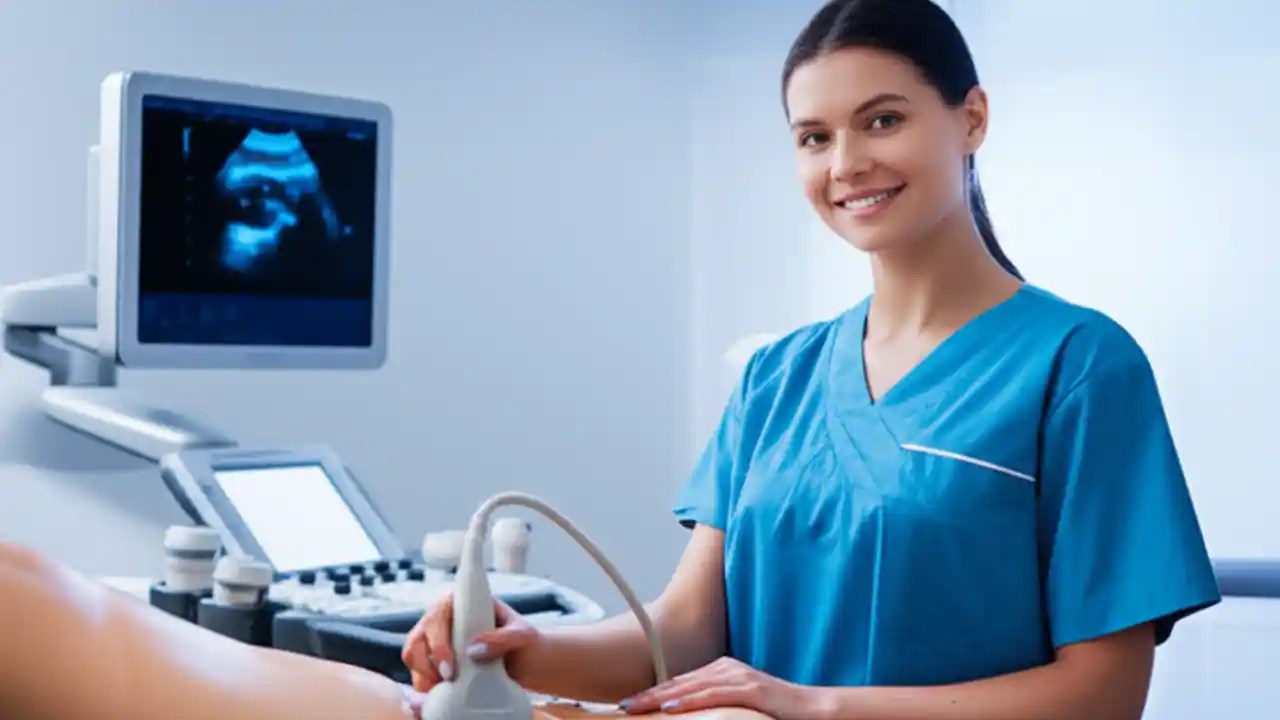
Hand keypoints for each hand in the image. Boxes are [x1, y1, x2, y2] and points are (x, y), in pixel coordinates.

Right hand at [400, 591, 541, 692]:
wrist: (524, 662)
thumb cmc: (524, 641)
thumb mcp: (522, 635)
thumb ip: (502, 638)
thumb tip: (472, 649)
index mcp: (461, 603)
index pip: (437, 614)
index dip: (438, 641)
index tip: (450, 667)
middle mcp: (443, 618)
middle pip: (418, 637)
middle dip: (427, 664)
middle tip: (448, 681)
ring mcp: (435, 639)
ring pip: (412, 654)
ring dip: (422, 675)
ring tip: (443, 689)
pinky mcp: (434, 660)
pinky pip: (417, 672)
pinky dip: (423, 686)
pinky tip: (438, 695)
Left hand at [618, 656, 815, 717]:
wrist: (811, 709)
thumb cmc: (774, 710)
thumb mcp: (737, 705)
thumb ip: (713, 704)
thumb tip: (685, 716)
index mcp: (721, 671)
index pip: (679, 682)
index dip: (653, 692)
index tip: (629, 703)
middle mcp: (726, 668)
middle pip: (679, 682)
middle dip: (648, 694)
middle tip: (622, 706)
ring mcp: (738, 676)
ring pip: (690, 686)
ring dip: (660, 698)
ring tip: (636, 706)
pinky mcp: (750, 689)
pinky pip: (712, 694)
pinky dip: (689, 701)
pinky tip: (669, 707)